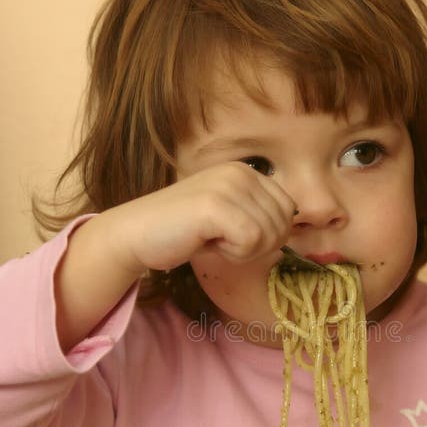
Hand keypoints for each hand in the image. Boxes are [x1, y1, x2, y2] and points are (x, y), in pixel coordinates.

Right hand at [108, 161, 295, 274]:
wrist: (136, 233)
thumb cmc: (183, 231)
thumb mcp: (230, 215)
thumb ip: (260, 215)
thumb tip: (291, 229)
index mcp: (247, 172)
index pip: (288, 210)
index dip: (269, 235)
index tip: (234, 235)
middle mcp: (241, 172)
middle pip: (283, 225)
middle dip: (257, 246)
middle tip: (221, 240)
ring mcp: (228, 186)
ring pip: (269, 236)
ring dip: (243, 251)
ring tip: (212, 239)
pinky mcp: (216, 206)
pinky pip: (251, 242)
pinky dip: (233, 254)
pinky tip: (208, 244)